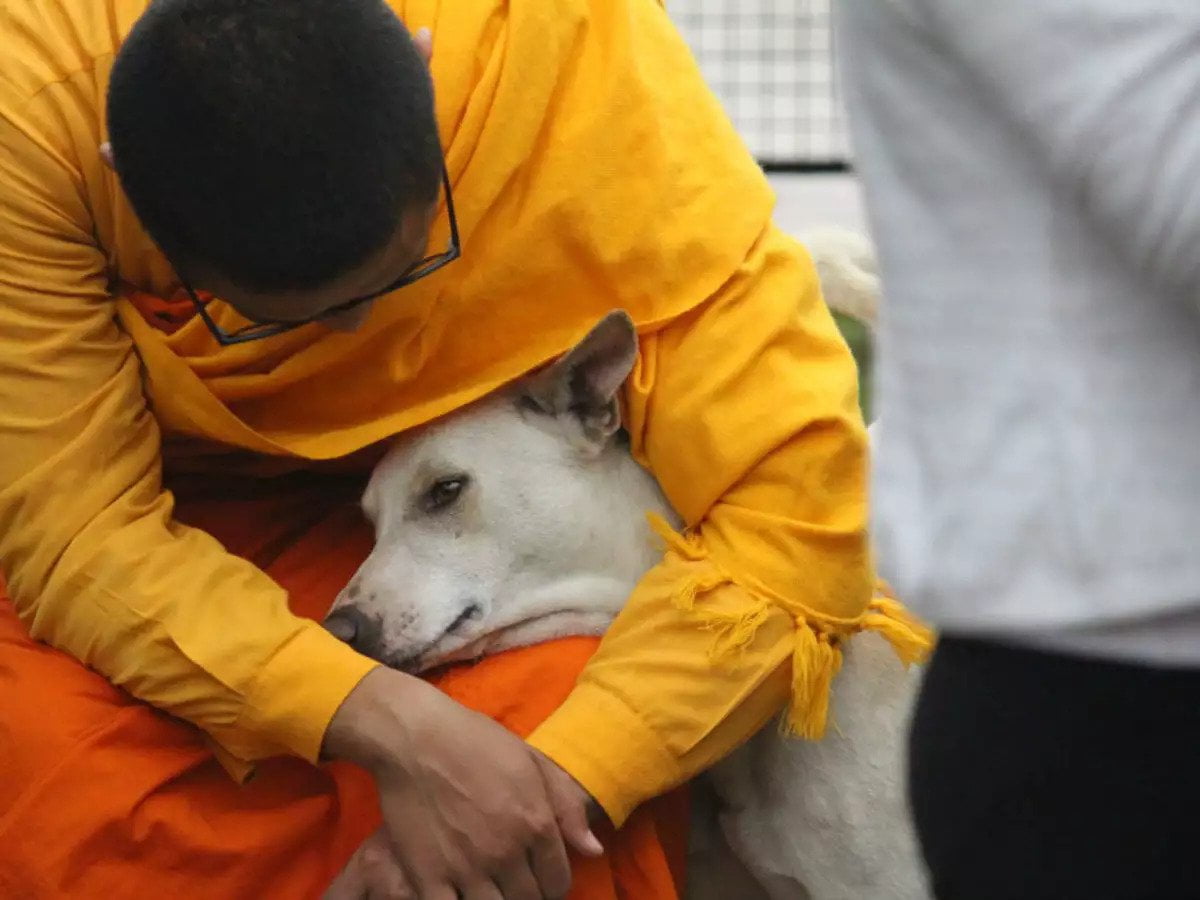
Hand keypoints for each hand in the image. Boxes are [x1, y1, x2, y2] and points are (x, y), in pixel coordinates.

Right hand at [324, 667, 602, 899]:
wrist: (416, 738)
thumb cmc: (477, 741)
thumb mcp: (532, 762)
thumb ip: (568, 807)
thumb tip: (594, 850)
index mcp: (536, 823)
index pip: (557, 881)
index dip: (553, 883)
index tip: (541, 877)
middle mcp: (507, 851)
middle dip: (528, 895)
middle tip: (516, 883)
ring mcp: (467, 867)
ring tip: (491, 888)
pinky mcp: (429, 876)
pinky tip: (460, 894)